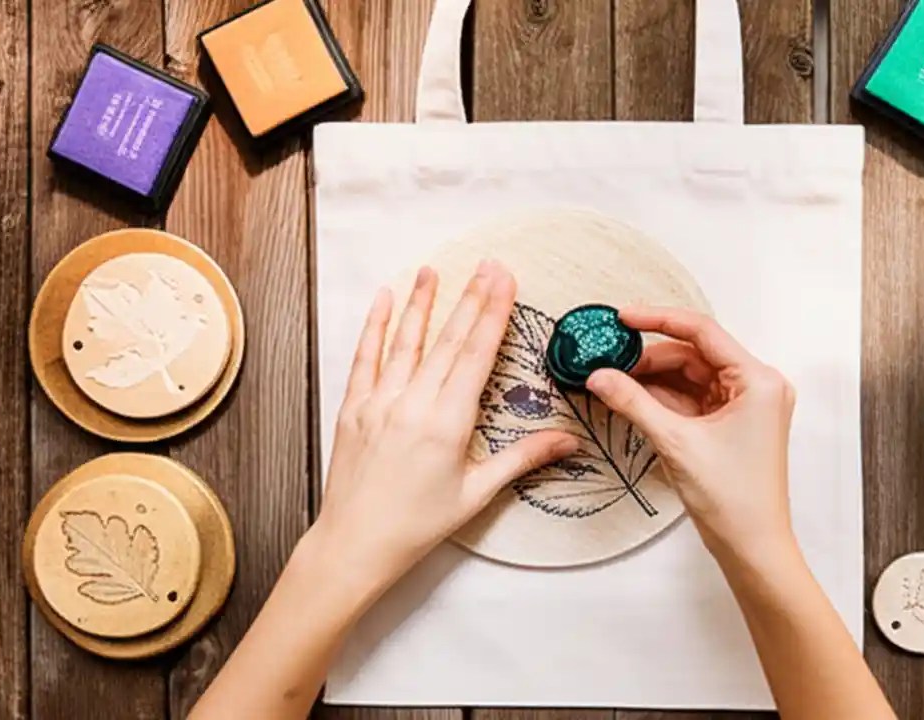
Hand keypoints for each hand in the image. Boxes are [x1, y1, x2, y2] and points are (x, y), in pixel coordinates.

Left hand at [312, 262, 575, 594]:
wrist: (355, 544)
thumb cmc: (417, 525)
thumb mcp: (477, 493)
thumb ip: (522, 459)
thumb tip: (569, 442)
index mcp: (447, 423)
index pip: (476, 355)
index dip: (493, 314)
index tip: (504, 281)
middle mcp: (413, 404)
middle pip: (448, 340)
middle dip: (471, 298)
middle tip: (487, 264)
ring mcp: (380, 403)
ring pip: (406, 342)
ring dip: (423, 303)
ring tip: (434, 269)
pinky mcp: (355, 408)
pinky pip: (367, 358)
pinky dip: (377, 327)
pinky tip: (385, 300)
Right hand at [585, 307, 796, 565]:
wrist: (752, 546)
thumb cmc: (733, 499)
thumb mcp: (675, 442)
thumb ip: (634, 402)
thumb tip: (600, 376)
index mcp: (758, 380)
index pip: (703, 332)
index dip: (659, 320)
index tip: (623, 318)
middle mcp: (758, 386)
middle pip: (695, 355)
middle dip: (650, 358)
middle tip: (609, 361)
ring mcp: (746, 405)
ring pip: (691, 376)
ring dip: (654, 378)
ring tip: (614, 380)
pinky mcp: (733, 424)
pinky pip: (694, 398)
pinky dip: (664, 398)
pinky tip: (632, 397)